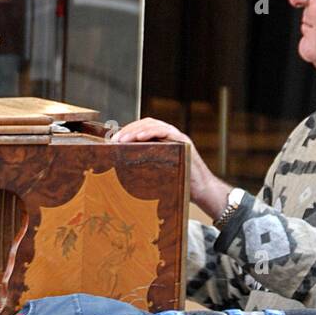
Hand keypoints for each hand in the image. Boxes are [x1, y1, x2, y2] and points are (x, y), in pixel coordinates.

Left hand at [112, 118, 228, 216]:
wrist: (202, 191)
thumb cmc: (181, 184)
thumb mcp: (158, 173)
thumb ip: (146, 166)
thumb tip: (123, 170)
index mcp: (163, 141)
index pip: (143, 128)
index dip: (128, 131)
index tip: (113, 141)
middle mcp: (170, 136)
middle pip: (147, 123)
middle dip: (128, 129)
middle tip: (114, 140)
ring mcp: (178, 137)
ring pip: (154, 125)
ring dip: (136, 130)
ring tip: (123, 139)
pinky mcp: (184, 141)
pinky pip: (166, 131)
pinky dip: (151, 132)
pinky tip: (139, 137)